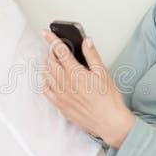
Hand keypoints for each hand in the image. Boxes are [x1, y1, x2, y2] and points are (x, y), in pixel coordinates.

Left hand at [41, 29, 135, 148]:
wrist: (110, 123)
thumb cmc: (110, 100)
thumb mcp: (104, 73)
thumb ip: (92, 56)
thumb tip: (87, 41)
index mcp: (76, 73)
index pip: (60, 51)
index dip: (52, 40)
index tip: (46, 33)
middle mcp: (65, 84)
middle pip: (50, 62)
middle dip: (51, 52)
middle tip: (55, 49)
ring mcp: (61, 96)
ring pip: (46, 75)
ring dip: (48, 66)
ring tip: (53, 62)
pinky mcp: (60, 106)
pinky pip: (46, 91)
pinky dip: (46, 82)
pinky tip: (50, 80)